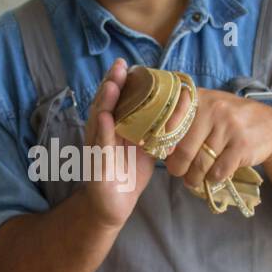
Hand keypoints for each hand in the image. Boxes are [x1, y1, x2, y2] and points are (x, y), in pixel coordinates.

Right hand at [81, 59, 154, 227]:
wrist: (114, 207)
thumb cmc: (128, 174)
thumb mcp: (144, 148)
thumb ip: (152, 130)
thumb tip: (175, 113)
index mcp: (113, 128)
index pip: (115, 100)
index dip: (118, 82)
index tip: (125, 65)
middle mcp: (101, 134)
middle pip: (104, 104)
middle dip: (110, 84)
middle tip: (118, 66)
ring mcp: (96, 148)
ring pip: (99, 121)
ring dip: (105, 102)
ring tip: (112, 85)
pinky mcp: (96, 166)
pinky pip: (99, 146)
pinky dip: (102, 132)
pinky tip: (106, 118)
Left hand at [163, 89, 271, 190]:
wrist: (271, 126)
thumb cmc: (229, 121)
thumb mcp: (207, 108)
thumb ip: (184, 119)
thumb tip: (157, 146)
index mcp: (199, 99)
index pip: (170, 123)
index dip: (163, 143)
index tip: (163, 153)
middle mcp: (213, 109)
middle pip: (184, 150)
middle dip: (178, 168)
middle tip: (179, 172)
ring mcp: (229, 127)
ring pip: (200, 164)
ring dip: (194, 178)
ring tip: (193, 179)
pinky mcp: (242, 145)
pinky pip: (218, 171)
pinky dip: (213, 179)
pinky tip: (213, 176)